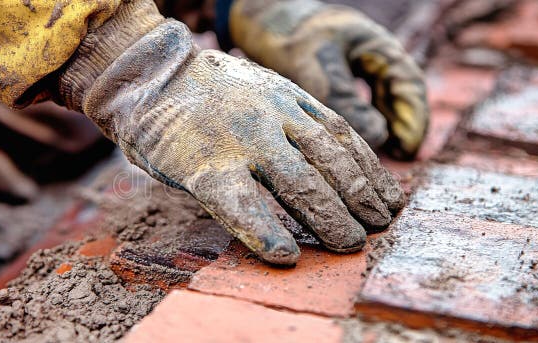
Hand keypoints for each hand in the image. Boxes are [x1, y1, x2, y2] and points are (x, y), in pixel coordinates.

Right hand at [79, 21, 403, 263]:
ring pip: (299, 183)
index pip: (342, 136)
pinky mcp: (205, 166)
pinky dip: (264, 232)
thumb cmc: (204, 92)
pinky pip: (241, 205)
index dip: (371, 171)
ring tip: (350, 244)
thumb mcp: (260, 88)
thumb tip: (329, 157)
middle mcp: (272, 116)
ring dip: (329, 217)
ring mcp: (240, 141)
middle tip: (379, 226)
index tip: (390, 199)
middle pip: (330, 161)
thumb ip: (291, 115)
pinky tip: (284, 255)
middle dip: (360, 197)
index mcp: (288, 98)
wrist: (147, 76)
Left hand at [228, 0, 428, 157]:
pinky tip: (361, 145)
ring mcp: (360, 68)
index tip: (408, 148)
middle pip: (401, 96)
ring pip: (384, 102)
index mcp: (377, 47)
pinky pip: (364, 105)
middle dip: (405, 128)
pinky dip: (367, 125)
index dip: (414, 120)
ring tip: (387, 156)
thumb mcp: (317, 69)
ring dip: (388, 128)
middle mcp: (375, 57)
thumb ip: (346, 101)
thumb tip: (379, 137)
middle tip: (402, 159)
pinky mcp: (343, 81)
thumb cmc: (290, 38)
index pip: (410, 85)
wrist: (264, 23)